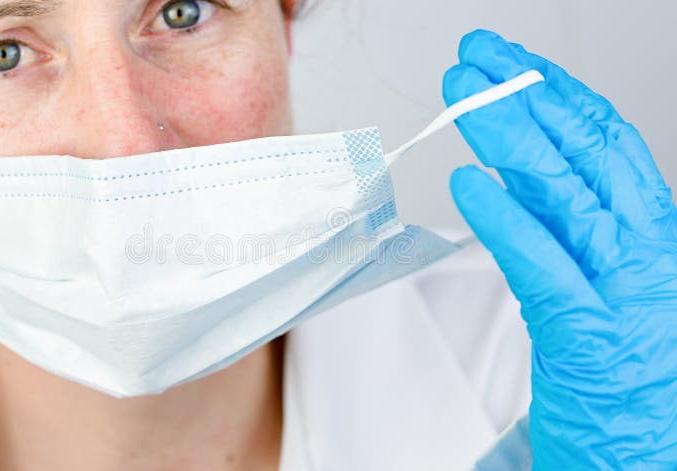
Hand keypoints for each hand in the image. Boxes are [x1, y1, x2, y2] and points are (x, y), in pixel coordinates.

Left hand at [444, 29, 676, 467]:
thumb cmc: (631, 378)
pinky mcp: (586, 337)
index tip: (516, 63)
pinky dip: (503, 217)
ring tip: (462, 92)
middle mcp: (647, 251)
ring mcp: (622, 292)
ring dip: (506, 132)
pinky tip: (467, 180)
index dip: (560, 96)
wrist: (656, 462)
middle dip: (526, 93)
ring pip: (563, 191)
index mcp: (654, 235)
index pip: (608, 146)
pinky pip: (539, 264)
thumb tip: (516, 179)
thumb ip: (575, 233)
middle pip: (585, 150)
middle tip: (476, 56)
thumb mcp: (614, 287)